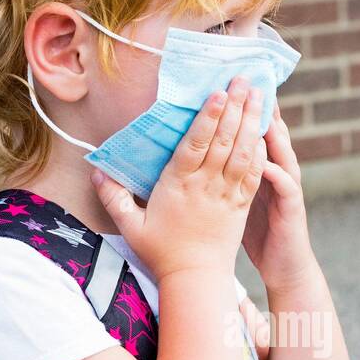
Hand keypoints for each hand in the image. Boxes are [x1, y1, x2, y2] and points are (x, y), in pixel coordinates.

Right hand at [91, 75, 265, 280]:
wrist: (196, 280)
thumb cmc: (162, 253)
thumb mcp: (131, 228)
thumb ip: (114, 198)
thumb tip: (95, 173)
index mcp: (179, 186)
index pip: (196, 145)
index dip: (208, 118)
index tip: (218, 94)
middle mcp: (206, 186)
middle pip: (224, 141)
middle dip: (235, 108)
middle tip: (244, 80)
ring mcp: (227, 195)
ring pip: (242, 153)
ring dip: (251, 122)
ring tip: (258, 95)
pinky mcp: (241, 205)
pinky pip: (253, 174)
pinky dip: (260, 151)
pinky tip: (264, 132)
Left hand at [242, 100, 316, 291]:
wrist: (283, 267)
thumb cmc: (257, 234)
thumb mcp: (239, 199)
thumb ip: (226, 175)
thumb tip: (199, 156)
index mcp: (260, 169)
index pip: (251, 133)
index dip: (242, 110)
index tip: (228, 86)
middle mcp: (276, 172)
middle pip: (268, 134)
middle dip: (258, 109)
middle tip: (247, 83)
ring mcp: (286, 188)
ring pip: (281, 152)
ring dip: (273, 133)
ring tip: (261, 112)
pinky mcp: (291, 208)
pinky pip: (285, 185)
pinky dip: (276, 172)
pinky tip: (265, 161)